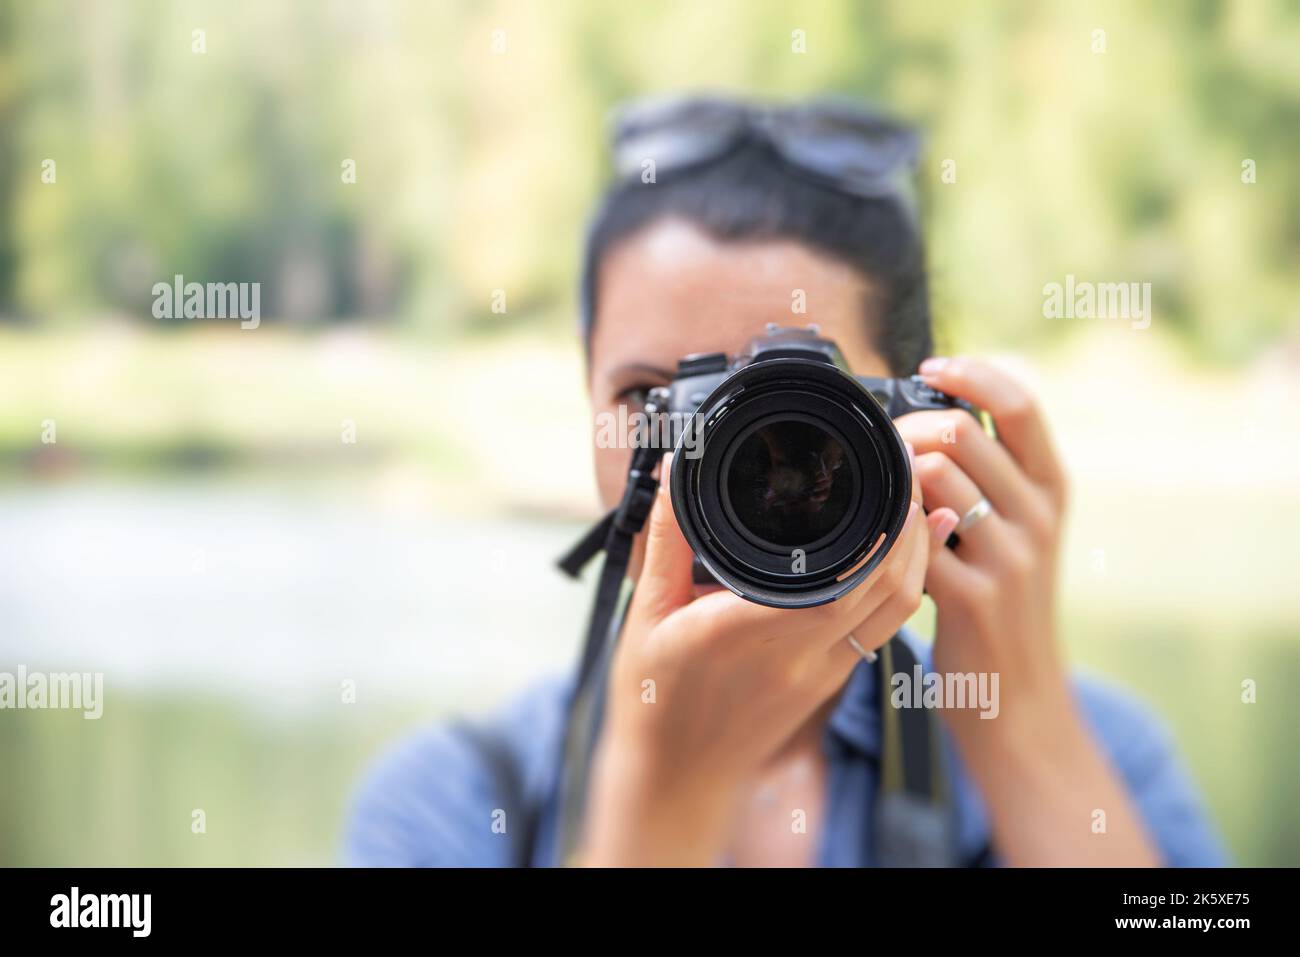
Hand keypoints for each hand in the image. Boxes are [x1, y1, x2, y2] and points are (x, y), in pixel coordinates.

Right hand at [580, 452, 942, 865]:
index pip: (844, 578)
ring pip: (897, 610)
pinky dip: (900, 587)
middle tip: (909, 475)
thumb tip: (673, 471)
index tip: (888, 476)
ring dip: (916, 558)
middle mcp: (797, 655)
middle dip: (911, 527)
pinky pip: (881, 628)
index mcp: (748, 630)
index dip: (884, 529)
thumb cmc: (652, 699)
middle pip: (889, 588)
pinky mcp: (829, 684)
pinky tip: (902, 557)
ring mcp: (821, 673)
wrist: (675, 780)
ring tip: (916, 506)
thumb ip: (666, 539)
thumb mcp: (647, 613)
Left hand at [896, 356, 1070, 729]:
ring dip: (893, 476)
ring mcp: (1011, 557)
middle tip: (881, 449)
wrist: (1023, 701)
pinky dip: (889, 531)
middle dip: (905, 429)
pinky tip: (880, 543)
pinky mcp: (975, 597)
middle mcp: (1038, 516)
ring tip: (880, 498)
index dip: (973, 373)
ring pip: (935, 475)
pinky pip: (916, 538)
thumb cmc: (1006, 608)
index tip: (932, 365)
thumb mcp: (1020, 535)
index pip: (1022, 404)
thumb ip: (991, 481)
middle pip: (961, 432)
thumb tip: (932, 421)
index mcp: (1051, 490)